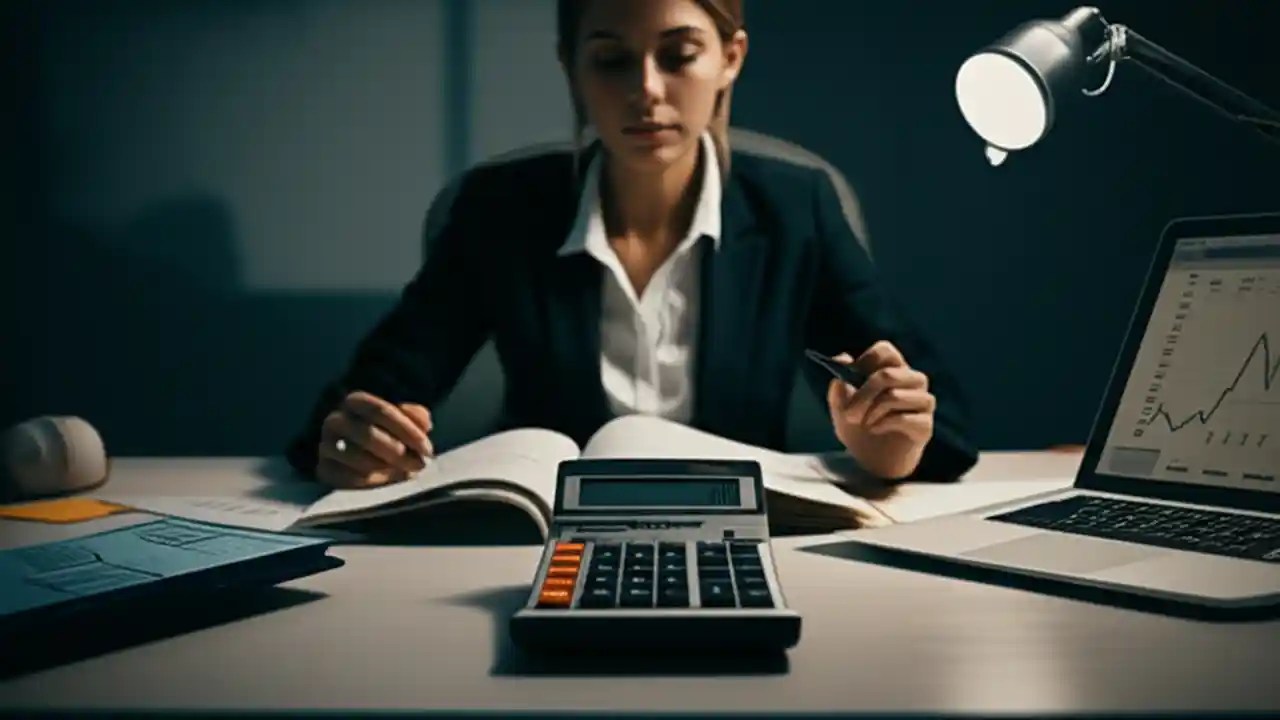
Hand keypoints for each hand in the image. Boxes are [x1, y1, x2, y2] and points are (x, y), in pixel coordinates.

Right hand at [316, 391, 434, 488]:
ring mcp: (325, 445)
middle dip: (397, 452)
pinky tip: (385, 482)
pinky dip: (368, 482)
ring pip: (354, 456)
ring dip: (384, 467)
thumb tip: (425, 424)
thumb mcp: (405, 422)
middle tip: (418, 465)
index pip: (380, 411)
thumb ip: (416, 418)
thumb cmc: (389, 434)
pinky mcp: (323, 469)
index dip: (407, 430)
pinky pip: (343, 477)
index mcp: (355, 401)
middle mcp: (335, 420)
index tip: (427, 449)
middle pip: (367, 434)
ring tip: (403, 472)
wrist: (361, 456)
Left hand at [826, 340, 935, 479]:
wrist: (870, 461)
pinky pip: (905, 418)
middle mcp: (912, 382)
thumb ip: (839, 385)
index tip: (849, 379)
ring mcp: (923, 403)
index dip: (866, 361)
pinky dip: (883, 424)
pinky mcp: (925, 425)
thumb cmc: (858, 428)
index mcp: (892, 369)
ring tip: (864, 424)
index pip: (885, 350)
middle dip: (863, 395)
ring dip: (872, 411)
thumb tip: (843, 359)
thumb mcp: (840, 407)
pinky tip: (876, 430)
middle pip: (889, 373)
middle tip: (849, 414)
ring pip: (895, 396)